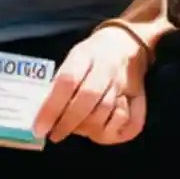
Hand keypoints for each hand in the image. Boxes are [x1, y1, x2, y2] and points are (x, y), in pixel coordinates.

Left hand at [32, 25, 149, 144]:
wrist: (126, 43)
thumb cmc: (91, 57)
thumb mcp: (72, 59)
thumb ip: (59, 84)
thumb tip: (41, 115)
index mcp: (85, 55)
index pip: (67, 81)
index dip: (51, 108)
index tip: (39, 128)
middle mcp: (107, 67)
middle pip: (88, 97)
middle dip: (68, 122)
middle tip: (55, 135)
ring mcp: (125, 82)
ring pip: (107, 111)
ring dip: (88, 127)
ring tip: (76, 130)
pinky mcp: (140, 96)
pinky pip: (131, 120)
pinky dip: (114, 131)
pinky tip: (100, 131)